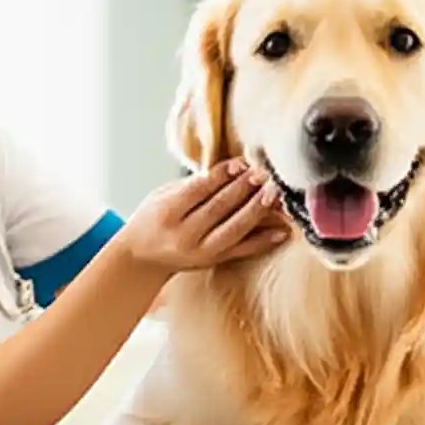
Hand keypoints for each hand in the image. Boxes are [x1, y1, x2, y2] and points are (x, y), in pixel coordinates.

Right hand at [114, 158, 287, 275]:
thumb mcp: (162, 195)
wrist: (142, 258)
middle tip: (263, 173)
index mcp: (168, 212)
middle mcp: (184, 234)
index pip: (199, 190)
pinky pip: (243, 251)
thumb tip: (234, 168)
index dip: (222, 175)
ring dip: (256, 210)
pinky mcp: (214, 262)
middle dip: (244, 188)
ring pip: (234, 229)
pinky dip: (264, 241)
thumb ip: (194, 183)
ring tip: (273, 193)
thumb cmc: (152, 220)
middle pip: (219, 207)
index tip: (242, 163)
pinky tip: (282, 230)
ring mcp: (201, 251)